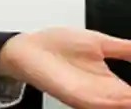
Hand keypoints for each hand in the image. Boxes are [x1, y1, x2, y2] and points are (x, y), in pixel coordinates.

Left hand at [0, 27, 130, 107]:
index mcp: (113, 85)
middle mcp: (106, 97)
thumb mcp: (100, 43)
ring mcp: (94, 100)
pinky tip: (128, 95)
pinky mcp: (80, 98)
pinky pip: (108, 105)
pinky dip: (124, 101)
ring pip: (124, 105)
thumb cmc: (57, 46)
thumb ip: (126, 49)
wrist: (26, 48)